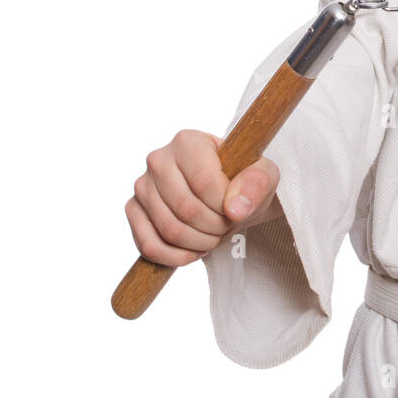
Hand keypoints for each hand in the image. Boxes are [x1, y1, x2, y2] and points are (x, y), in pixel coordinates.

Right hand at [124, 129, 280, 265]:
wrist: (229, 195)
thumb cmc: (244, 181)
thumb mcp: (264, 176)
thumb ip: (257, 184)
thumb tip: (235, 209)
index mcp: (187, 141)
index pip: (204, 183)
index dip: (225, 206)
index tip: (237, 209)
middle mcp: (158, 159)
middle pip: (186, 209)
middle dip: (215, 228)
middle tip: (228, 226)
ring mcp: (142, 186)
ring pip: (169, 230)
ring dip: (200, 243)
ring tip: (214, 236)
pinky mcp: (134, 211)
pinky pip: (148, 245)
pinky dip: (176, 257)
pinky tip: (194, 250)